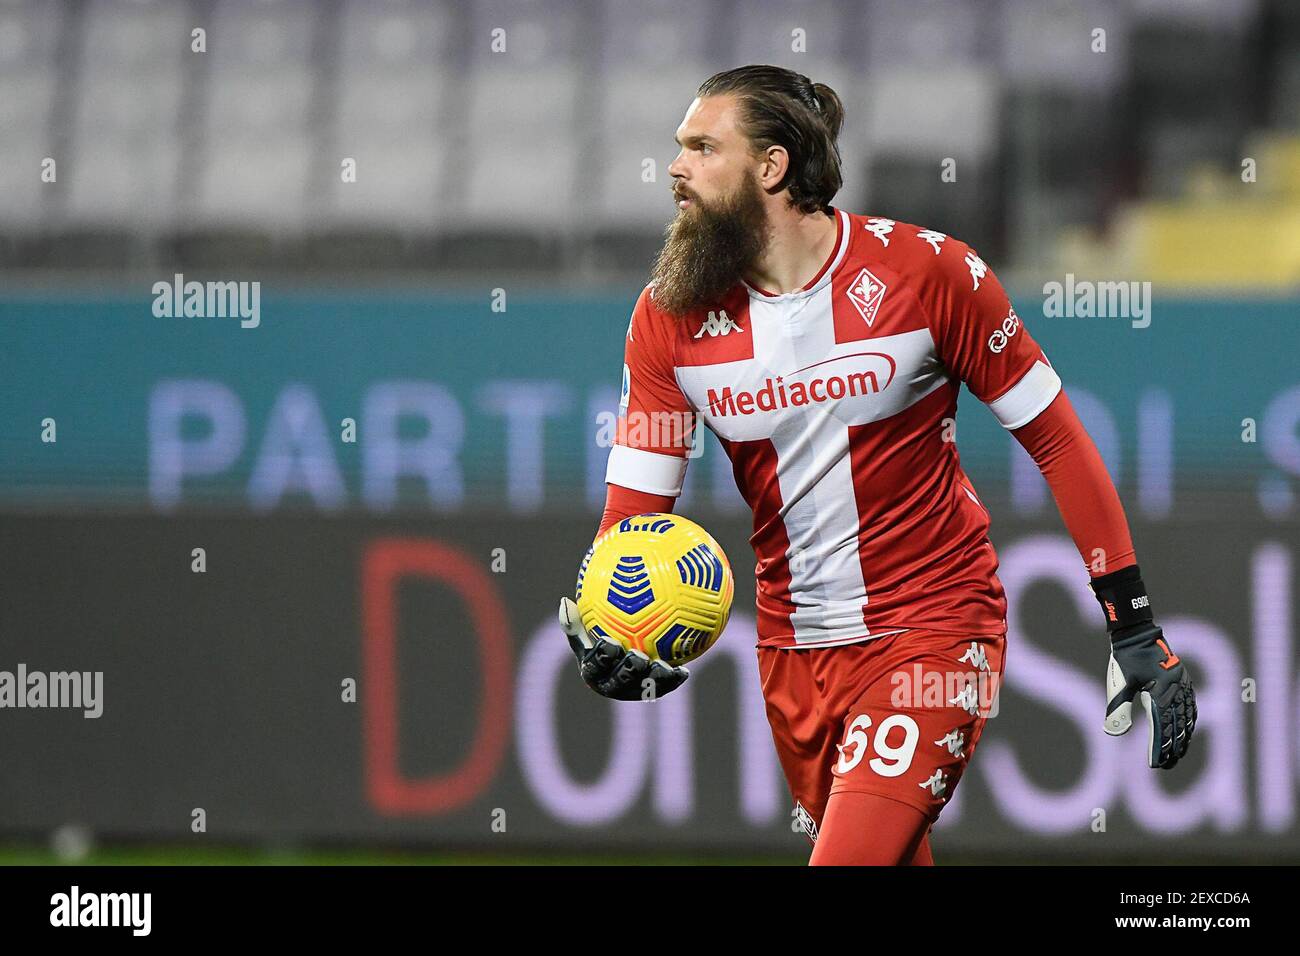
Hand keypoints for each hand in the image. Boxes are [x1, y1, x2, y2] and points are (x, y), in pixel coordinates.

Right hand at [557, 597, 688, 700]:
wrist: (623, 651)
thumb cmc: (601, 635)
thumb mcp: (586, 628)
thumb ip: (576, 620)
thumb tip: (564, 600)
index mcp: (593, 671)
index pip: (594, 666)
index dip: (602, 658)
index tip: (609, 641)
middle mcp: (611, 686)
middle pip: (618, 681)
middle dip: (628, 670)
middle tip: (637, 654)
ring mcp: (632, 691)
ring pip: (643, 688)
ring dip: (654, 678)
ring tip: (663, 665)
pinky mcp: (653, 692)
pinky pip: (664, 687)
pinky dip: (673, 680)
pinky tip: (684, 671)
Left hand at [1103, 622, 1196, 768]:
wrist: (1137, 633)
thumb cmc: (1125, 659)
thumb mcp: (1118, 685)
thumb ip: (1117, 710)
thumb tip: (1114, 733)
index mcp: (1159, 693)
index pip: (1161, 728)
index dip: (1159, 748)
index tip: (1155, 764)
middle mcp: (1175, 690)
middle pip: (1177, 726)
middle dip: (1173, 747)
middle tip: (1167, 764)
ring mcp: (1182, 684)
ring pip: (1187, 717)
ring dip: (1184, 737)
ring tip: (1178, 753)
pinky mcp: (1183, 679)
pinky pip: (1191, 704)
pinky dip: (1190, 720)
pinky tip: (1188, 729)